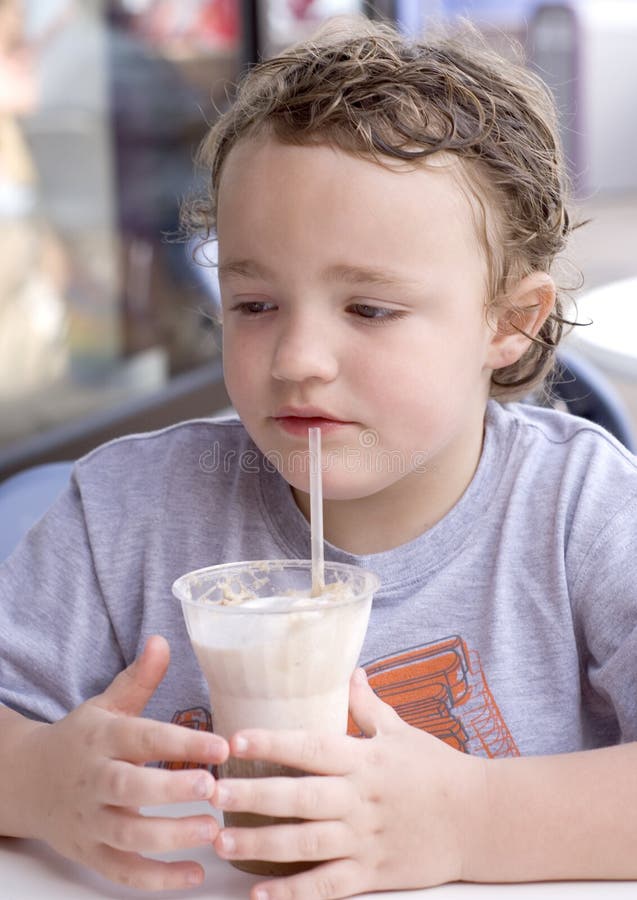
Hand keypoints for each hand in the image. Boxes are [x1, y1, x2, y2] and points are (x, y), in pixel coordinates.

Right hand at [21, 636, 227, 889]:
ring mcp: (89, 820)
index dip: (182, 743)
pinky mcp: (89, 852)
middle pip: (129, 789)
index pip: (143, 739)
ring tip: (213, 831)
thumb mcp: (106, 705)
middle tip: (214, 789)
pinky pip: (121, 872)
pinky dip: (155, 880)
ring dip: (170, 838)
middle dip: (171, 792)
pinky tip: (193, 875)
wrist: (27, 781)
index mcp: (102, 738)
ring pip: (126, 836)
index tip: (222, 746)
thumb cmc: (82, 739)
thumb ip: (138, 679)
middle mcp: (94, 780)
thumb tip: (163, 640)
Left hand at [211, 668, 486, 898]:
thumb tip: (350, 671)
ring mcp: (365, 839)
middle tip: (213, 793)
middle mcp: (360, 799)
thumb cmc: (437, 770)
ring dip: (262, 844)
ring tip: (222, 842)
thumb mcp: (402, 731)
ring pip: (306, 844)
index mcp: (364, 760)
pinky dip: (294, 894)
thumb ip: (369, 705)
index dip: (273, 742)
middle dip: (254, 795)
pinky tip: (260, 896)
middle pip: (300, 798)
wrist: (480, 819)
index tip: (236, 739)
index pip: (312, 747)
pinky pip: (328, 887)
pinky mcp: (373, 873)